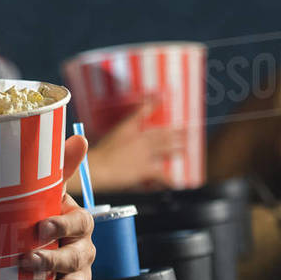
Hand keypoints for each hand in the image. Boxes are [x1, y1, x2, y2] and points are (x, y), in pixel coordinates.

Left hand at [22, 135, 94, 279]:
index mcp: (79, 225)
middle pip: (76, 259)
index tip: (39, 227)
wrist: (41, 249)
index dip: (61, 225)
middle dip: (52, 261)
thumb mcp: (48, 193)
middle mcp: (84, 253)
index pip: (79, 223)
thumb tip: (78, 137)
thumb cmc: (43, 217)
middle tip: (25, 261)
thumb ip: (60, 169)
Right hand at [67, 94, 186, 193]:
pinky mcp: (145, 169)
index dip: (152, 104)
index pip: (142, 113)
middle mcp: (139, 139)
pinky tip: (175, 181)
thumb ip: (111, 135)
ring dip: (176, 148)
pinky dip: (168, 179)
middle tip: (186, 130)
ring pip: (165, 149)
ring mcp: (144, 154)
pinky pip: (161, 174)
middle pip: (160, 133)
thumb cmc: (95, 155)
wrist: (96, 168)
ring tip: (184, 148)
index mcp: (127, 129)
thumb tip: (109, 132)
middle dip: (174, 132)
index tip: (161, 98)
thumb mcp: (101, 138)